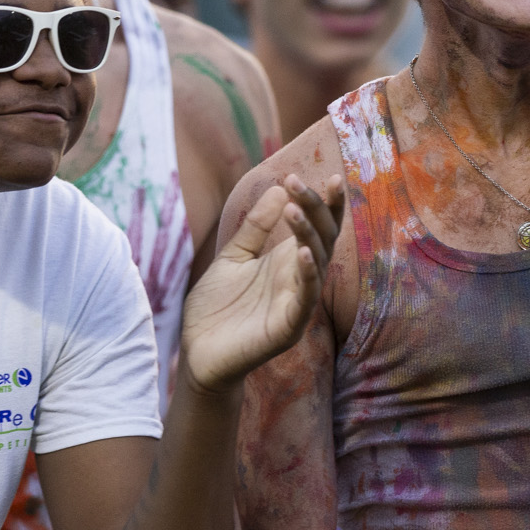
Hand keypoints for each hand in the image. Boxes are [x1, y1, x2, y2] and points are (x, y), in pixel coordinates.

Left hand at [182, 175, 342, 391]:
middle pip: (323, 239)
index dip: (329, 204)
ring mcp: (297, 304)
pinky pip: (305, 298)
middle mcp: (299, 280)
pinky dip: (307, 275)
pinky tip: (300, 252)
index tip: (332, 176)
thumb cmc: (216, 307)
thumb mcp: (233, 257)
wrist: (197, 353)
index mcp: (288, 261)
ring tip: (294, 209)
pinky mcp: (289, 328)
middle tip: (298, 181)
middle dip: (316, 209)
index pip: (320, 228)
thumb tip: (278, 188)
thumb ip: (255, 227)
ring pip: (316, 263)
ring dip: (308, 234)